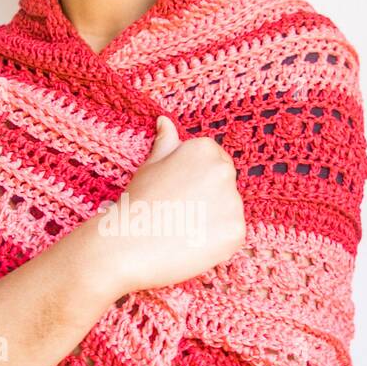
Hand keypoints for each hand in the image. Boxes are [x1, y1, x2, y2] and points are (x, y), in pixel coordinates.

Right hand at [100, 116, 246, 296]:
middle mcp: (224, 171)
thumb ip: (166, 142)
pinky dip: (217, 241)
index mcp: (205, 149)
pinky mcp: (237, 230)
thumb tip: (165, 121)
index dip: (196, 180)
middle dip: (208, 197)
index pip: (214, 160)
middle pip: (225, 184)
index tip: (179, 193)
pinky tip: (192, 242)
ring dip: (213, 219)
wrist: (129, 244)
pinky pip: (232, 233)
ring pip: (229, 210)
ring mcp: (233, 202)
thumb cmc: (137, 202)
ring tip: (183, 229)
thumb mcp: (150, 164)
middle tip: (179, 213)